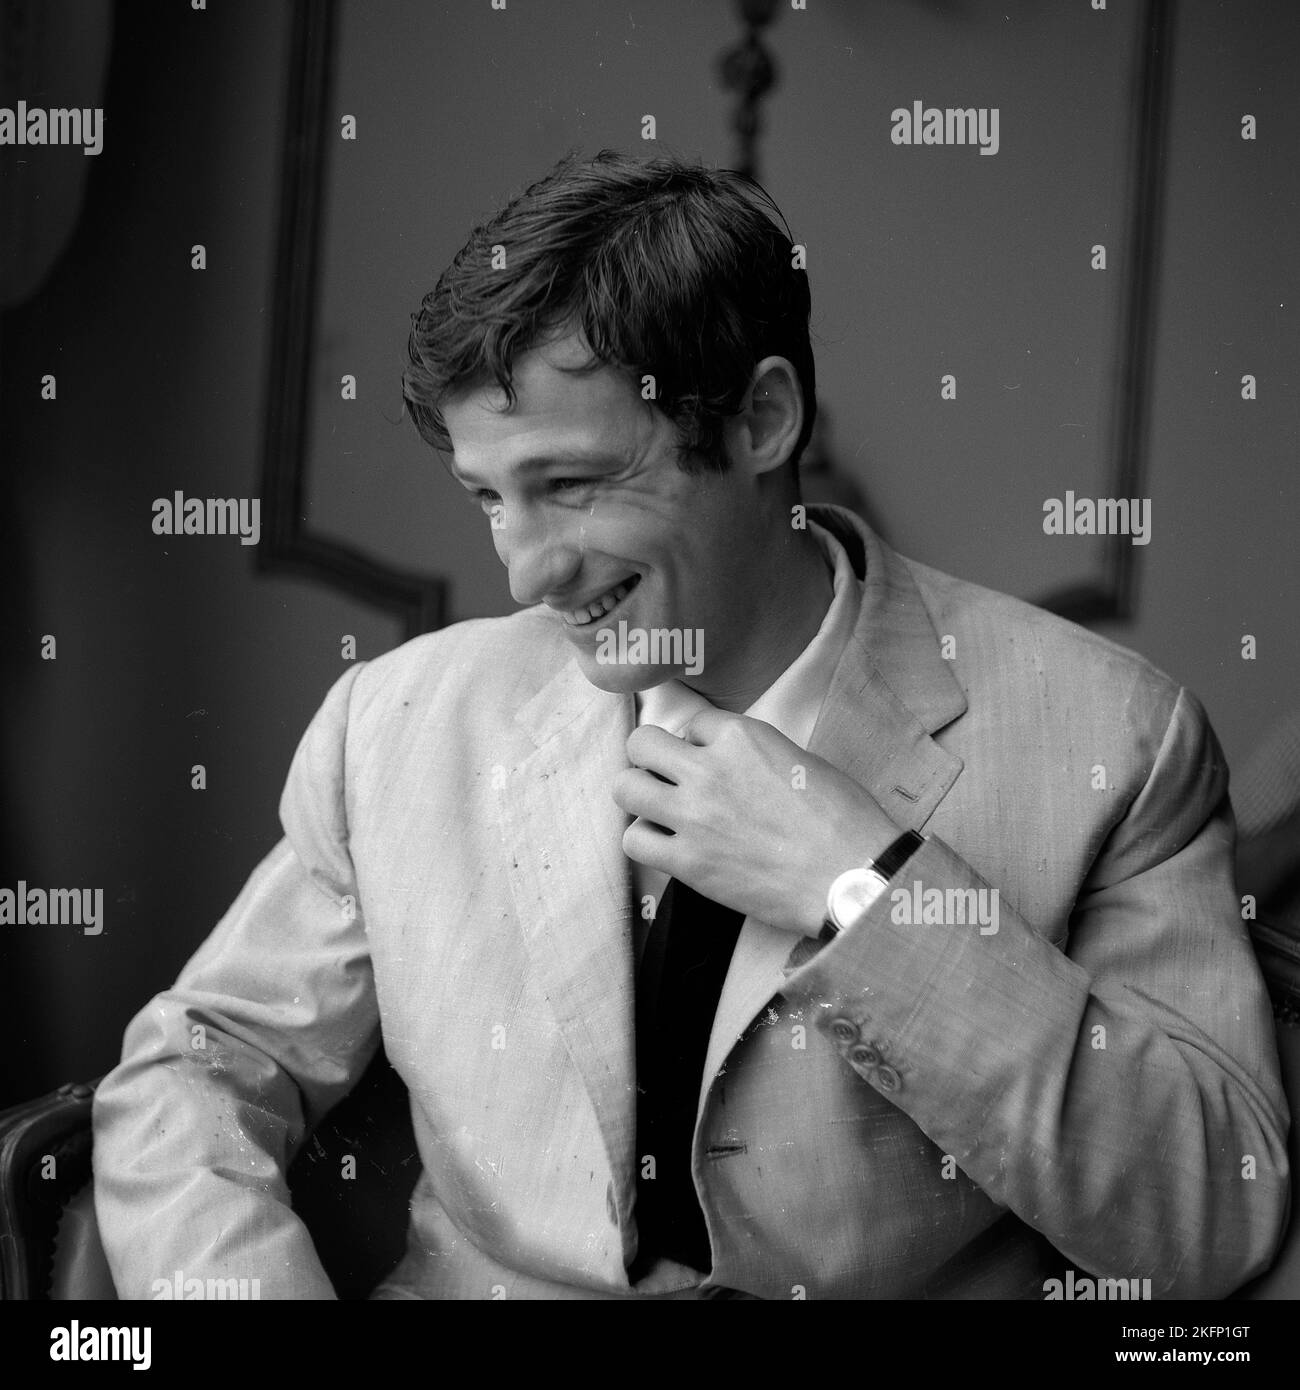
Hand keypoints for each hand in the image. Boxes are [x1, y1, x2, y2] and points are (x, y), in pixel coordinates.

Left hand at [612, 709, 900, 935]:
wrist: (851, 876)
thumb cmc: (841, 818)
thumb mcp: (798, 758)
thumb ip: (751, 752)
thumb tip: (725, 758)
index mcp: (740, 736)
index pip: (691, 722)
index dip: (698, 741)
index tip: (710, 759)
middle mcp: (707, 769)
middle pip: (642, 744)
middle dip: (651, 757)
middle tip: (667, 776)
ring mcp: (692, 816)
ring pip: (626, 788)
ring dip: (641, 795)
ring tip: (660, 808)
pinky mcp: (687, 862)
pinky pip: (634, 840)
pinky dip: (645, 840)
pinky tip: (666, 844)